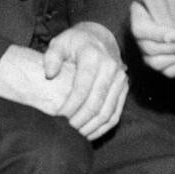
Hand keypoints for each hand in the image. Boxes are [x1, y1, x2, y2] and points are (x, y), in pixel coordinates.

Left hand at [0, 23, 127, 140]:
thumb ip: (52, 56)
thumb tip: (50, 74)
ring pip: (108, 112)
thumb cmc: (75, 42)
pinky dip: (103, 128)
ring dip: (91, 127)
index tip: (57, 118)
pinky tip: (89, 134)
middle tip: (65, 132)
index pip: (82, 88)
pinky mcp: (124, 88)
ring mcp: (121, 79)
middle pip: (96, 103)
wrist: (99, 37)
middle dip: (79, 121)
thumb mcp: (60, 42)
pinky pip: (116, 113)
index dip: (70, 107)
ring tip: (75, 136)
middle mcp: (111, 68)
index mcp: (93, 56)